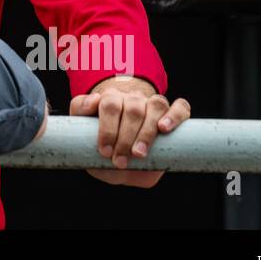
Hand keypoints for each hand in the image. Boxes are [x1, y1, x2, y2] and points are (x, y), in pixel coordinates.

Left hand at [70, 78, 190, 187]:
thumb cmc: (103, 143)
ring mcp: (154, 105)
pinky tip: (165, 128)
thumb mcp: (83, 130)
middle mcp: (134, 99)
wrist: (124, 160)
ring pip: (156, 106)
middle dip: (126, 137)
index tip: (105, 151)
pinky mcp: (175, 114)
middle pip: (133, 108)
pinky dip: (175, 116)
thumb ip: (80, 109)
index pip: (110, 104)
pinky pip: (181, 108)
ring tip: (139, 153)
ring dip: (148, 131)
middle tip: (120, 161)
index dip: (108, 128)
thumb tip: (94, 100)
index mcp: (111, 98)